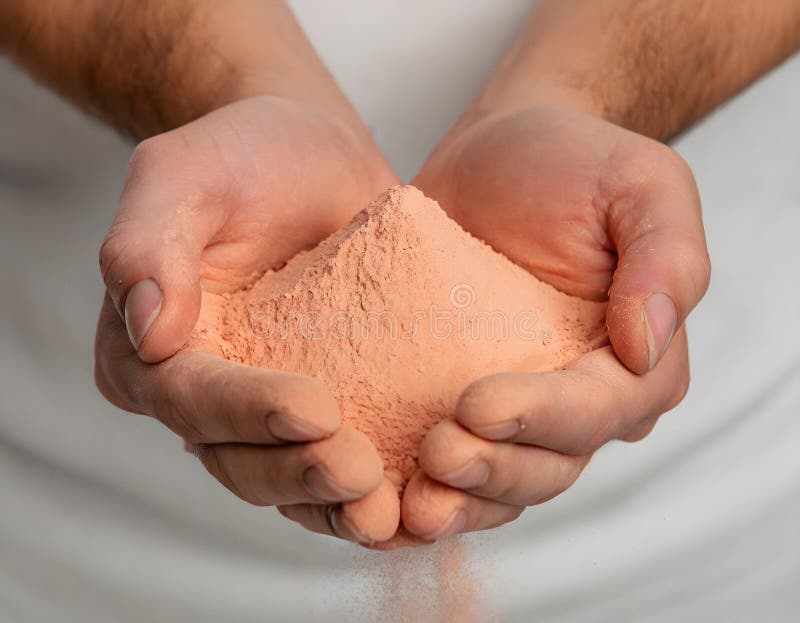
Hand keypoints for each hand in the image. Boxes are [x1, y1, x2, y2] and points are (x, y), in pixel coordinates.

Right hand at [95, 95, 400, 544]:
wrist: (312, 159)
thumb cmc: (245, 156)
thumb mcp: (183, 175)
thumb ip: (148, 243)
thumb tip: (147, 330)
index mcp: (151, 349)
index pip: (190, 397)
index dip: (247, 412)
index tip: (316, 410)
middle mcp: (201, 393)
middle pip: (237, 457)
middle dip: (297, 472)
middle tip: (360, 472)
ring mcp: (262, 409)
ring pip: (285, 478)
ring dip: (333, 502)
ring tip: (387, 511)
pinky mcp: (323, 407)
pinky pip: (332, 461)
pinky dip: (366, 491)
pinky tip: (410, 503)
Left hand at [401, 105, 709, 538]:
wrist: (499, 152)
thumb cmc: (574, 160)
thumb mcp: (641, 184)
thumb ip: (667, 258)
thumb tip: (649, 342)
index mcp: (636, 360)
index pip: (600, 409)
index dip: (543, 418)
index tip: (475, 404)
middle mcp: (583, 399)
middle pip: (550, 463)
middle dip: (495, 470)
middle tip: (434, 456)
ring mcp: (520, 408)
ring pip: (501, 480)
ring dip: (459, 499)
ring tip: (409, 502)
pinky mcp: (460, 400)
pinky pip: (453, 456)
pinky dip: (420, 484)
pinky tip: (383, 496)